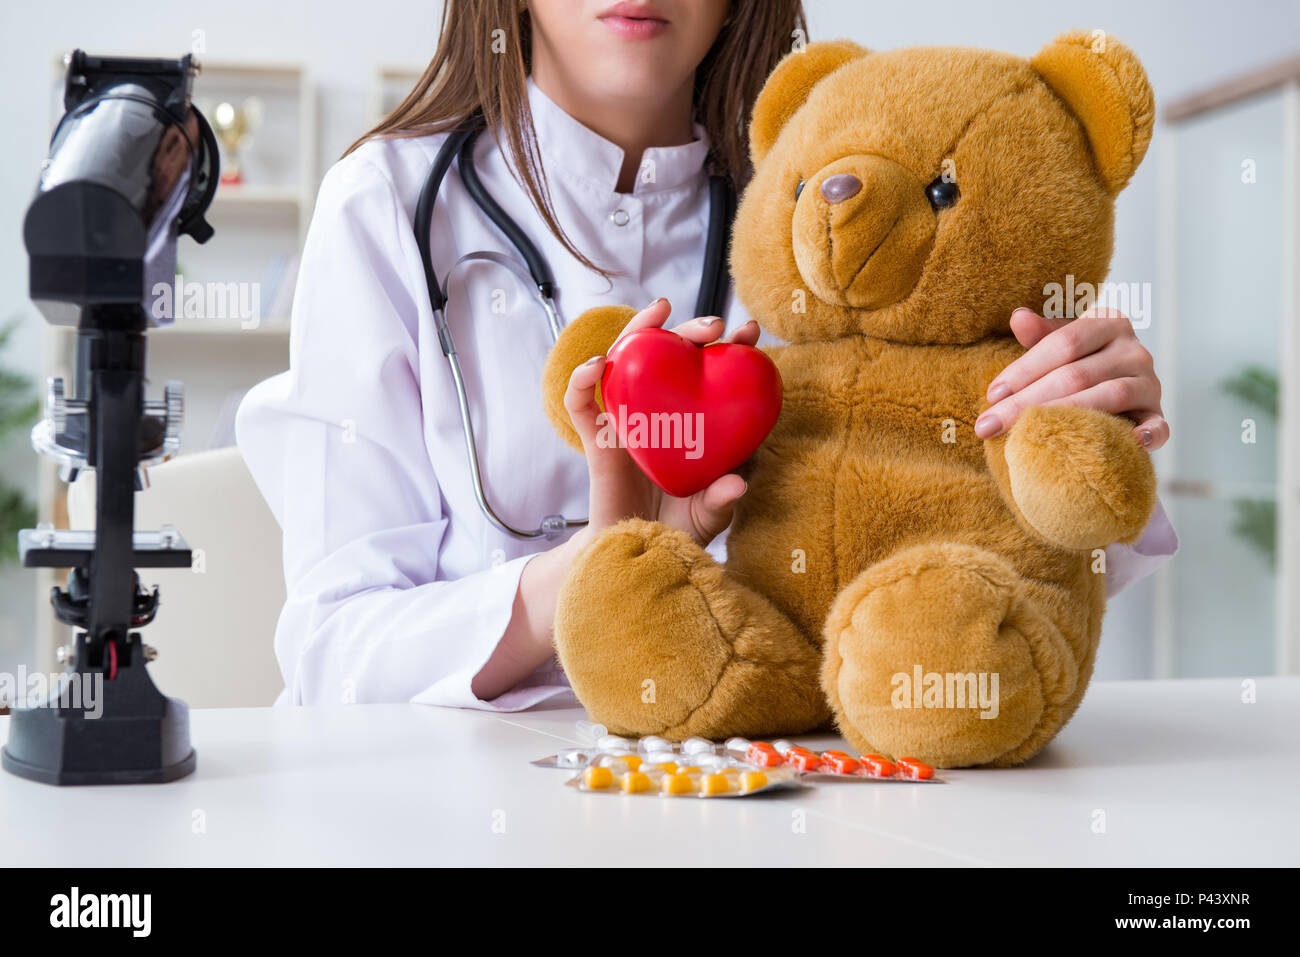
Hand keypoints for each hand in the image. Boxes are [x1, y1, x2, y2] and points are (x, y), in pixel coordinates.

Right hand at [564, 298, 760, 547]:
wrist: (633, 556)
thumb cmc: (675, 533)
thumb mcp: (705, 518)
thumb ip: (720, 502)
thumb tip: (738, 483)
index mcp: (690, 426)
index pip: (710, 378)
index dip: (730, 351)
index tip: (749, 332)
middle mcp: (658, 415)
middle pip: (669, 359)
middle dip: (690, 333)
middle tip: (714, 324)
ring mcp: (625, 424)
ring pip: (625, 364)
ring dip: (639, 331)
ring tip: (659, 309)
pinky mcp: (596, 441)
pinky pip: (581, 405)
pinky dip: (582, 380)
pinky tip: (597, 365)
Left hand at [976, 306, 1168, 448]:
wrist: (1120, 384)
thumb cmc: (1079, 361)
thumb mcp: (1060, 343)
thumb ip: (1040, 334)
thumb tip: (1018, 317)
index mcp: (1107, 322)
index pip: (1062, 344)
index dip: (1024, 370)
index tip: (992, 394)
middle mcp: (1133, 349)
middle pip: (1076, 375)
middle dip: (1027, 402)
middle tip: (988, 426)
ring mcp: (1149, 382)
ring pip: (1109, 396)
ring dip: (1064, 418)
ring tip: (1026, 437)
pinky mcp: (1157, 412)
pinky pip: (1157, 424)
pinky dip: (1148, 433)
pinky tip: (1132, 443)